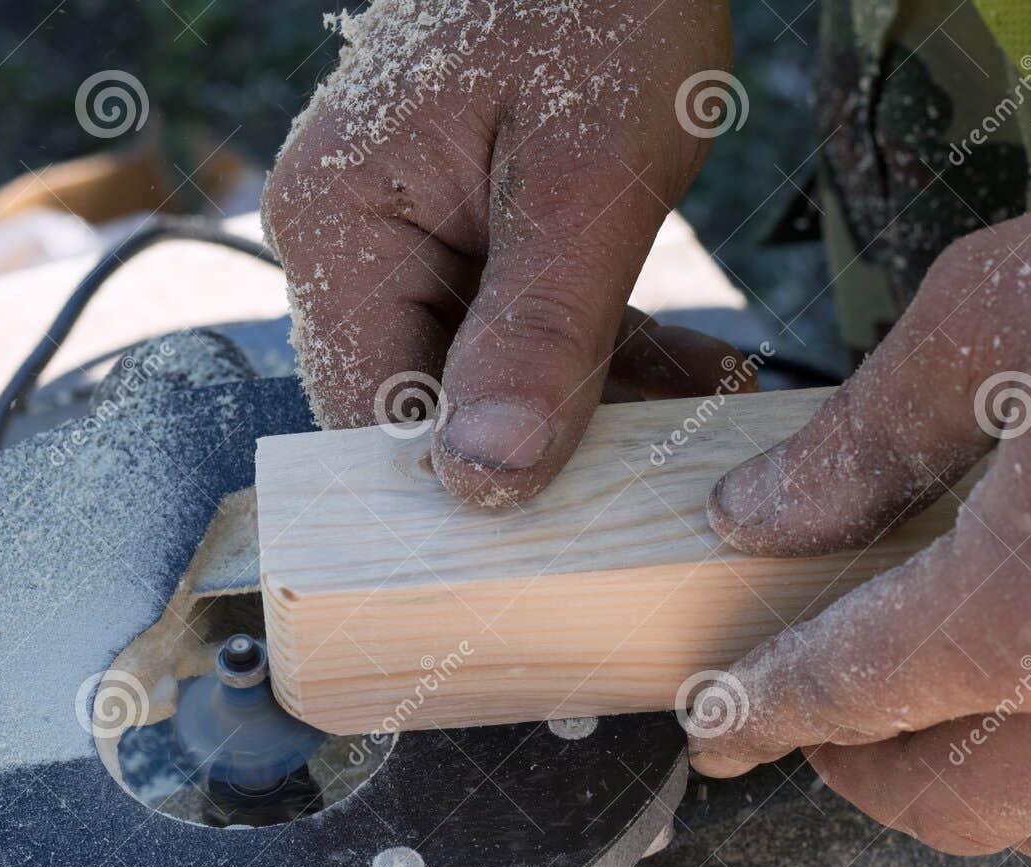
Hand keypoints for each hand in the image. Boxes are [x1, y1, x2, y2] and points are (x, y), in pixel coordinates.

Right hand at [262, 0, 740, 503]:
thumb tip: (485, 477)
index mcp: (339, 225)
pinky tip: (679, 376)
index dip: (458, 486)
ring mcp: (394, 235)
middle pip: (418, 404)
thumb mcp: (592, 173)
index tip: (566, 528)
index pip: (373, 411)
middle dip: (534, 450)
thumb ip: (541, 331)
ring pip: (471, 377)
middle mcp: (344, 239)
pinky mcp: (451, 231)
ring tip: (691, 420)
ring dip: (578, 409)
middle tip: (654, 475)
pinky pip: (505, 329)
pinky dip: (587, 358)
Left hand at [689, 206, 1030, 866]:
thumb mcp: (1008, 311)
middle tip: (816, 724)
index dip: (764, 712)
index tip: (717, 731)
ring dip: (982, 802)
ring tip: (936, 726)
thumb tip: (757, 514)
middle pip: (949, 804)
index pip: (851, 691)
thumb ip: (868, 436)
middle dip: (860, 773)